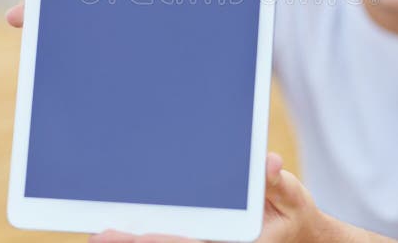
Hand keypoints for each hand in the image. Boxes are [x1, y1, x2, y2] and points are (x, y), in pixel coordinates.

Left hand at [88, 152, 327, 242]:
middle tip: (99, 233)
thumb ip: (277, 184)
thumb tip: (270, 164)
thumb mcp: (292, 199)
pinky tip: (124, 223)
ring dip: (135, 238)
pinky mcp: (201, 238)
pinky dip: (147, 230)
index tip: (133, 235)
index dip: (159, 240)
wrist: (298, 237)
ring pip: (167, 242)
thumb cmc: (293, 218)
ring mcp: (205, 242)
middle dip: (133, 241)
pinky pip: (173, 236)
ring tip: (99, 232)